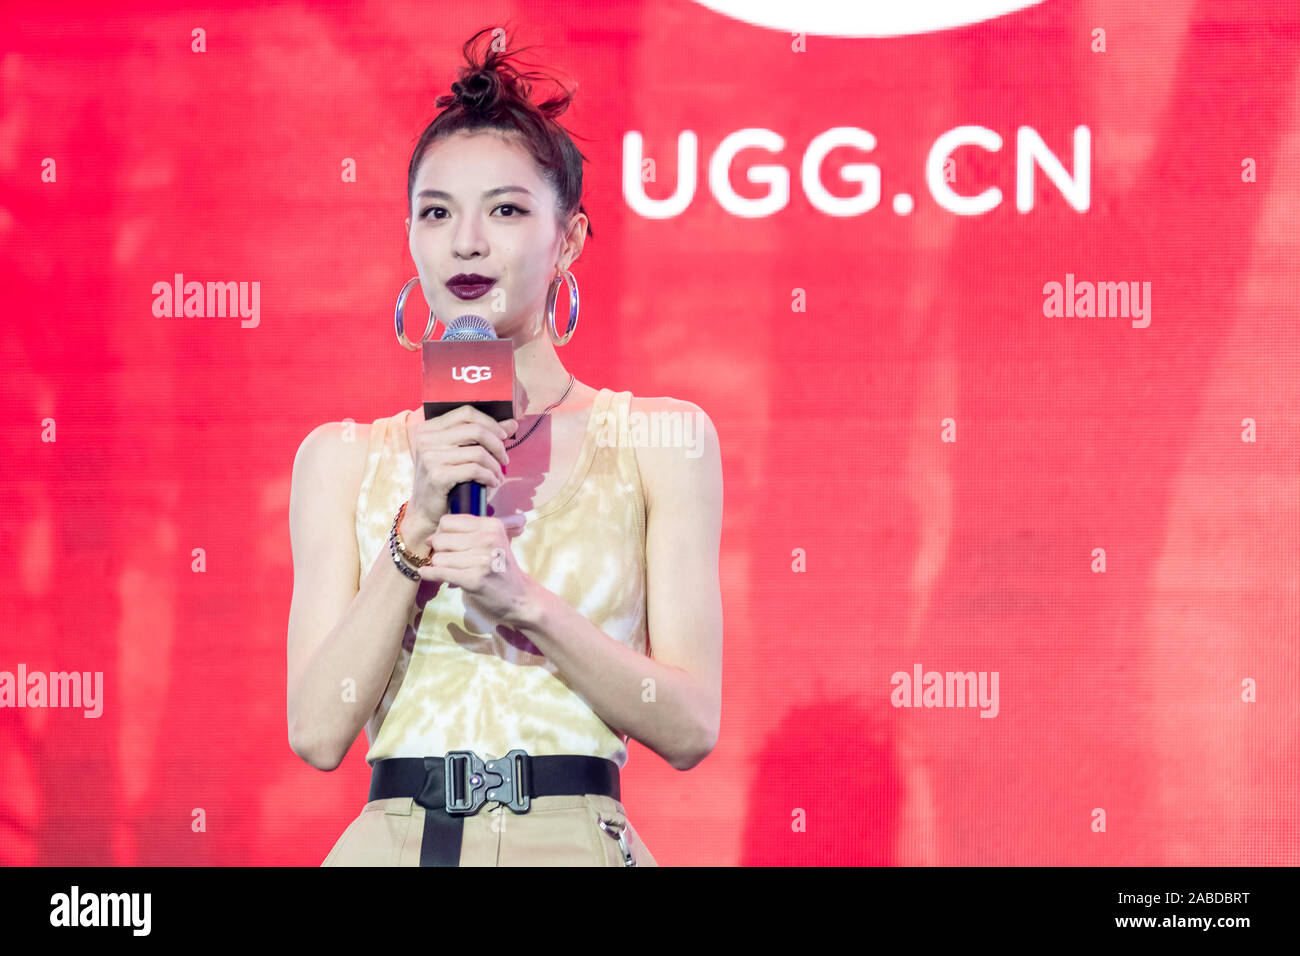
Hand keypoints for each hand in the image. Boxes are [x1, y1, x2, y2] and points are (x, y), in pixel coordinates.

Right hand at [407, 406, 517, 538]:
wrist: (426, 511)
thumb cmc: (445, 481)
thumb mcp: (460, 454)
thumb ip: (483, 437)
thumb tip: (512, 423)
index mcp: (429, 428)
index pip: (466, 413)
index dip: (490, 422)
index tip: (503, 436)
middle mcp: (426, 439)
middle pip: (475, 430)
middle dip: (498, 445)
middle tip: (505, 459)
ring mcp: (430, 457)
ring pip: (478, 452)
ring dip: (495, 466)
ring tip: (498, 476)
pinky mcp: (437, 475)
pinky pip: (474, 470)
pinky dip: (489, 476)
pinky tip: (492, 483)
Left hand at [419, 512, 535, 625]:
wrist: (519, 597)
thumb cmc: (500, 567)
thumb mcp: (492, 540)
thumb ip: (467, 531)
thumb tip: (431, 536)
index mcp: (491, 525)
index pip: (447, 521)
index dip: (441, 533)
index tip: (447, 544)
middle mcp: (487, 539)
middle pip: (440, 539)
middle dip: (439, 551)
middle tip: (448, 559)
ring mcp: (481, 560)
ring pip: (438, 558)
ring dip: (439, 566)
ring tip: (450, 570)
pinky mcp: (474, 579)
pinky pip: (440, 572)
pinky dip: (430, 574)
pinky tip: (427, 574)